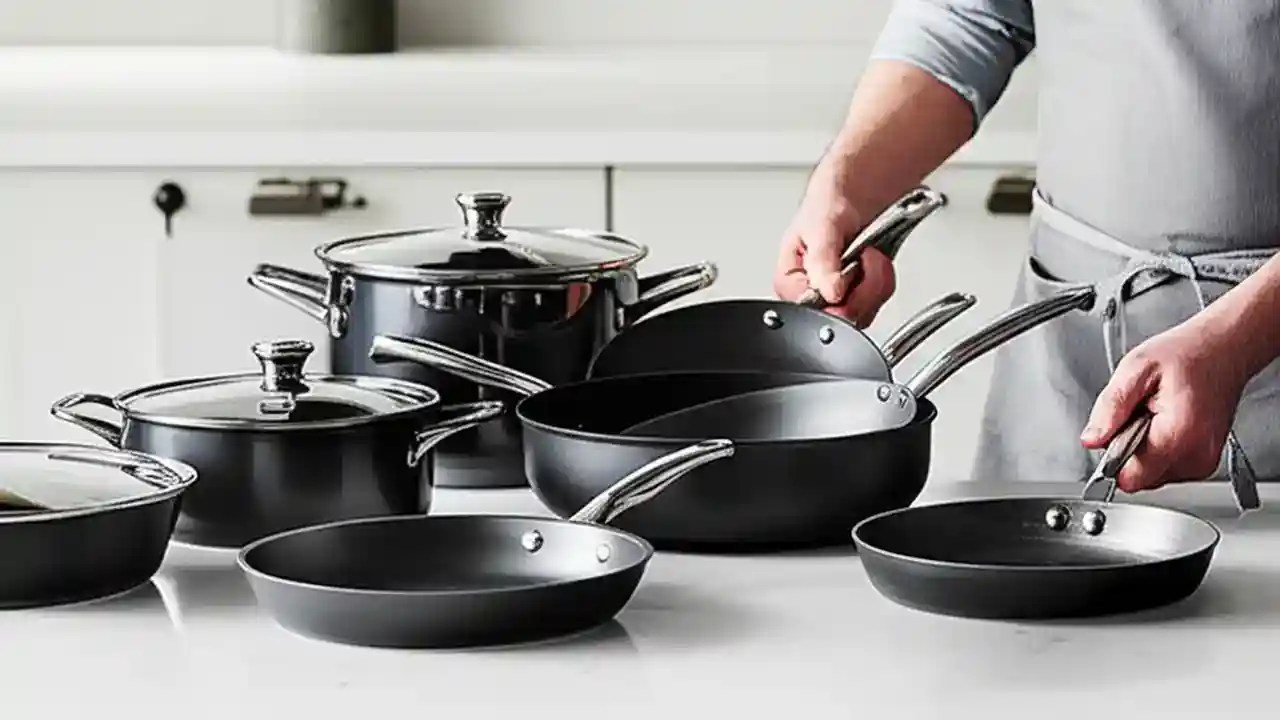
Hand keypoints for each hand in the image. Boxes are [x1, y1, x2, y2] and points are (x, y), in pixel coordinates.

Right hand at [773, 168, 895, 325]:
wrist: (854, 194)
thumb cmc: (827, 205)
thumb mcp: (821, 228)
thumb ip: (822, 262)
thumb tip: (829, 293)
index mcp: (789, 283)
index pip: (808, 313)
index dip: (833, 301)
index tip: (846, 276)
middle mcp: (811, 296)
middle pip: (841, 318)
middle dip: (862, 287)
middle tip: (861, 258)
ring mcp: (837, 299)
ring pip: (863, 313)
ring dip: (875, 280)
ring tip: (866, 254)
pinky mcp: (859, 297)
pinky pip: (878, 302)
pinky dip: (884, 279)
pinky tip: (874, 261)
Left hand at [1079, 319, 1251, 492]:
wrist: (1223, 349)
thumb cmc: (1186, 355)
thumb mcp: (1135, 369)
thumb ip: (1110, 407)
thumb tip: (1092, 440)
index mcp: (1179, 434)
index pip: (1132, 478)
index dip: (1113, 458)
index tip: (1115, 434)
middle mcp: (1197, 454)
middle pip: (1140, 478)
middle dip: (1128, 449)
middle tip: (1139, 415)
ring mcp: (1204, 462)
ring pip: (1152, 476)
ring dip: (1143, 449)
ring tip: (1154, 415)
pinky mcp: (1204, 462)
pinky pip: (1166, 469)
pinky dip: (1159, 450)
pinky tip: (1165, 423)